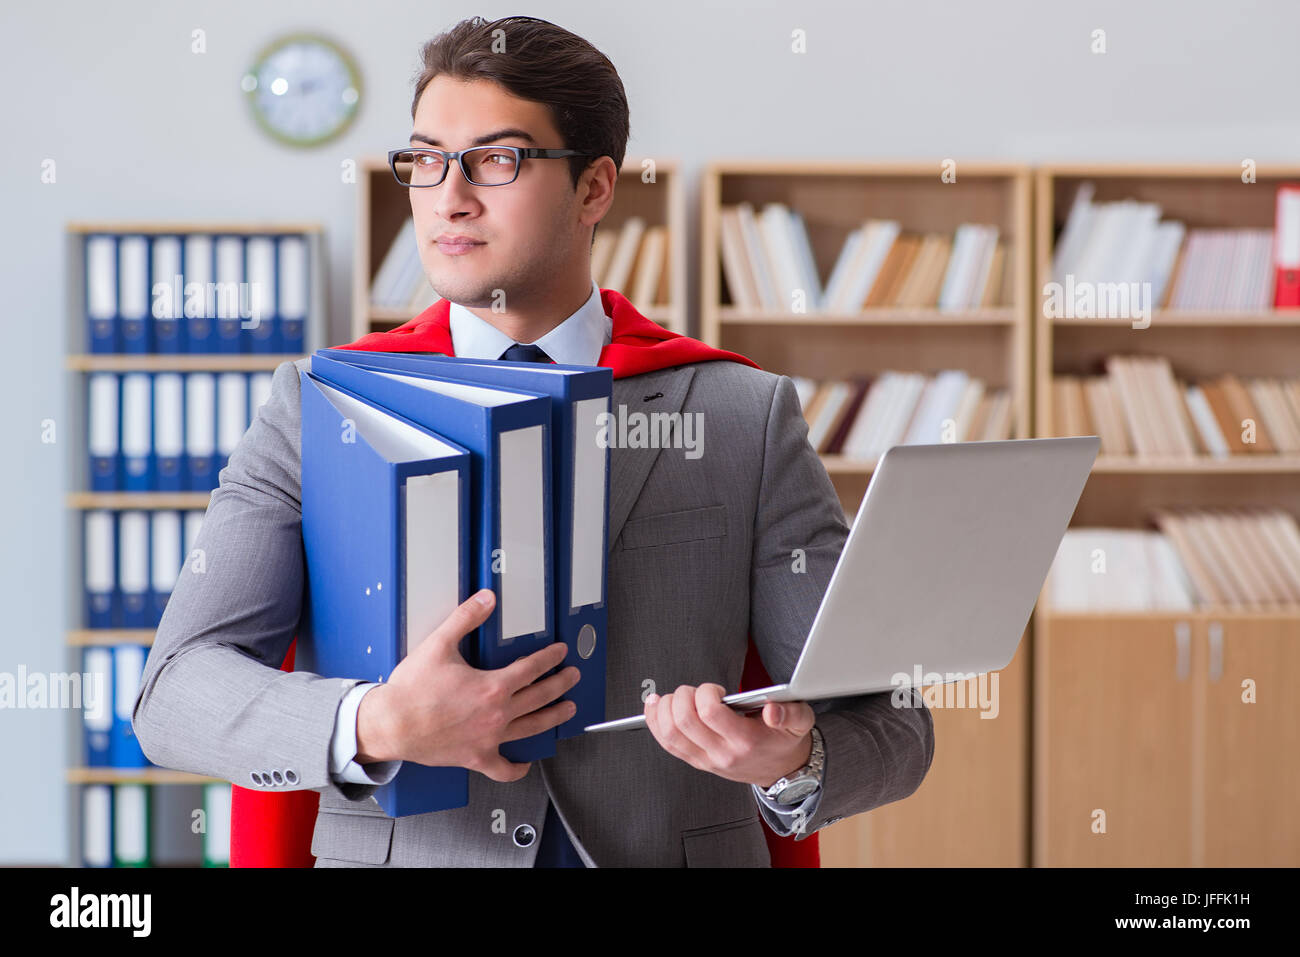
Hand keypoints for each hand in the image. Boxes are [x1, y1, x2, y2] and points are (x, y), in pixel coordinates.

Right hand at [355, 588, 578, 781]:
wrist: (390, 724)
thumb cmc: (411, 690)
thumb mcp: (439, 644)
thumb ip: (465, 618)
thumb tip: (486, 599)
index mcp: (492, 687)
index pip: (532, 669)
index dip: (550, 658)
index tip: (560, 653)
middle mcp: (497, 714)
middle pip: (541, 697)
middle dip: (561, 684)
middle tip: (573, 676)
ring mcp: (489, 739)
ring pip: (532, 729)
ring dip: (554, 717)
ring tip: (568, 710)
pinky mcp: (477, 758)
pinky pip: (503, 768)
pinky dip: (517, 768)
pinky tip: (526, 763)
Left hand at [643, 683, 814, 787]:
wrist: (783, 773)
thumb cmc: (786, 741)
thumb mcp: (800, 722)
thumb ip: (790, 712)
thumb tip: (773, 710)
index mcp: (745, 741)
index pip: (709, 713)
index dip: (705, 692)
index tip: (715, 690)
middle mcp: (722, 753)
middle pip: (683, 722)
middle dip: (682, 696)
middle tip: (694, 691)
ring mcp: (706, 760)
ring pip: (669, 735)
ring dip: (664, 709)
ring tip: (672, 696)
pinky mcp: (697, 762)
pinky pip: (668, 744)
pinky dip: (655, 723)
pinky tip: (655, 706)